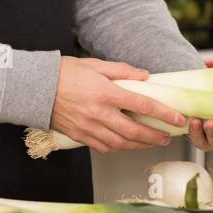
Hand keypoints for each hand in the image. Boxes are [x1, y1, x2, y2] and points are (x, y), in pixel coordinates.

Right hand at [50, 56, 185, 152]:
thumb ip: (122, 71)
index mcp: (106, 93)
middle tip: (167, 137)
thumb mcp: (95, 65)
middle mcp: (99, 113)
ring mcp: (88, 127)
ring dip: (139, 145)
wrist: (35, 87)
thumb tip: (144, 76)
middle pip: (134, 130)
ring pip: (120, 143)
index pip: (142, 105)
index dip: (163, 113)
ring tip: (152, 143)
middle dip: (154, 136)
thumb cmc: (65, 72)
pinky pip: (103, 147)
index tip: (177, 118)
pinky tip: (127, 145)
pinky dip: (118, 148)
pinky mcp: (79, 136)